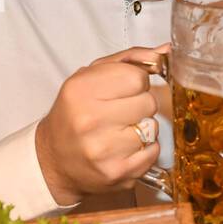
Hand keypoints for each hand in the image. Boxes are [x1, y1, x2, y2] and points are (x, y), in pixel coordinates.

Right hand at [35, 43, 169, 204]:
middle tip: (121, 113)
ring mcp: (104, 150)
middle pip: (149, 102)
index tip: (122, 91)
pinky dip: (145, 150)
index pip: (138, 77)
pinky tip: (124, 149)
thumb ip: (130, 60)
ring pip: (153, 128)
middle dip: (140, 105)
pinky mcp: (118, 172)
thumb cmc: (76, 113)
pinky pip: (154, 152)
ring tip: (121, 131)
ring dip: (143, 128)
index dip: (136, 82)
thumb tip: (167, 50)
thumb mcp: (91, 77)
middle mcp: (90, 120)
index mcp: (81, 90)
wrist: (55, 160)